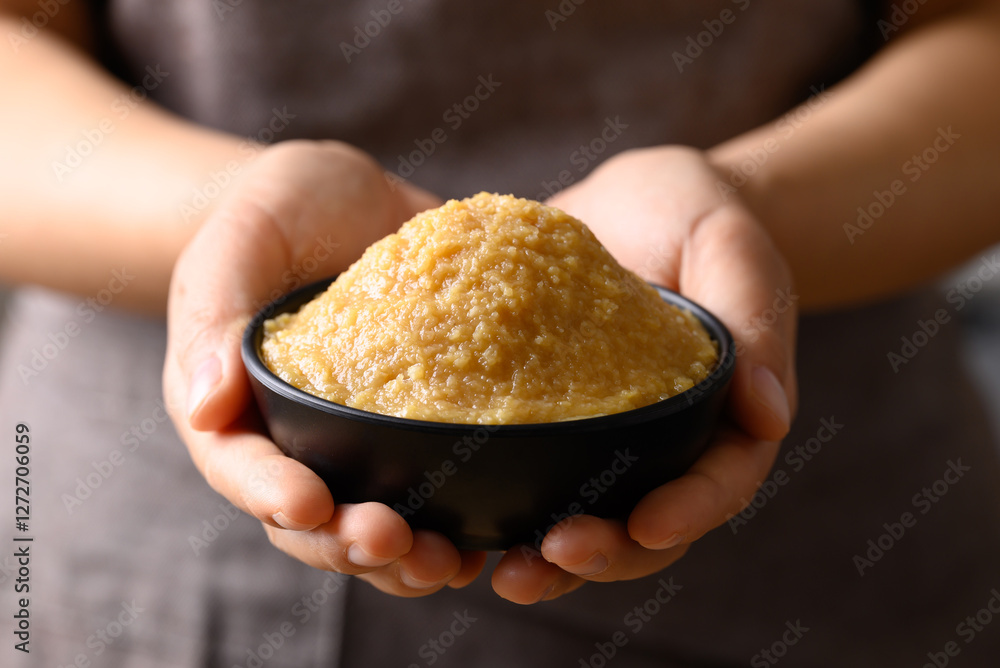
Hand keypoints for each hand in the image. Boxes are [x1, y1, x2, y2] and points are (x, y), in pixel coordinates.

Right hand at [164, 140, 487, 595]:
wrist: (352, 200)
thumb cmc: (280, 209)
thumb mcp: (242, 239)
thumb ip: (214, 312)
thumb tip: (202, 405)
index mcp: (235, 408)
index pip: (241, 467)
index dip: (271, 494)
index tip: (310, 503)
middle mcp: (296, 441)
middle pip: (311, 521)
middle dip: (350, 543)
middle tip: (395, 541)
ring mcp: (359, 443)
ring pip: (372, 524)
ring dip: (408, 557)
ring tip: (451, 561)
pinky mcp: (416, 429)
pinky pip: (431, 491)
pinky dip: (456, 522)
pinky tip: (492, 535)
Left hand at [491, 146, 797, 603]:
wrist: (628, 201)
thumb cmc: (694, 215)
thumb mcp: (732, 248)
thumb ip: (755, 322)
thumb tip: (768, 416)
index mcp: (722, 416)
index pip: (719, 480)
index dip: (690, 511)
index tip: (648, 524)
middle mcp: (661, 442)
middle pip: (645, 523)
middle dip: (605, 552)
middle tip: (552, 557)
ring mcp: (603, 438)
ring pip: (585, 515)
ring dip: (549, 554)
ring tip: (503, 573)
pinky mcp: (548, 419)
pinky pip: (528, 471)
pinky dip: (501, 501)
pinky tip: (456, 516)